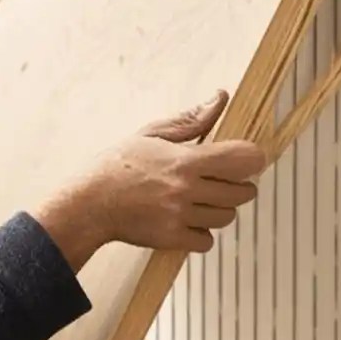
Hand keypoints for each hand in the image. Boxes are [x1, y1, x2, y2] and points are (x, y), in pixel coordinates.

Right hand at [31, 91, 267, 270]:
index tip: (246, 158)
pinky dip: (202, 233)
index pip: (244, 159)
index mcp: (185, 161)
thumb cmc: (117, 165)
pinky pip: (207, 241)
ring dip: (220, 209)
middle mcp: (187, 190)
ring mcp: (180, 217)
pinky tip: (187, 220)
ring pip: (227, 217)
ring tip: (200, 200)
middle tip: (221, 179)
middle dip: (239, 184)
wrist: (88, 203)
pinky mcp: (172, 239)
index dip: (251, 158)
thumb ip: (191, 120)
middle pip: (243, 192)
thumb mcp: (152, 134)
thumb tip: (220, 98)